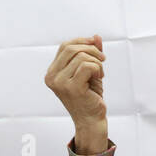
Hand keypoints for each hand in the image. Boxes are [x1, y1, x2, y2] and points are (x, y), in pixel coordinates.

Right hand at [44, 35, 107, 154]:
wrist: (91, 120)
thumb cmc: (89, 96)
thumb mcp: (90, 71)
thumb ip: (91, 54)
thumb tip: (96, 36)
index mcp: (52, 72)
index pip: (65, 46)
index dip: (82, 41)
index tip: (96, 46)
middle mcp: (52, 77)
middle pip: (71, 48)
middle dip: (91, 50)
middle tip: (103, 60)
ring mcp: (60, 83)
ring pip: (81, 56)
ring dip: (97, 62)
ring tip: (100, 74)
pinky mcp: (72, 88)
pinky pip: (87, 66)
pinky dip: (97, 69)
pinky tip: (99, 78)